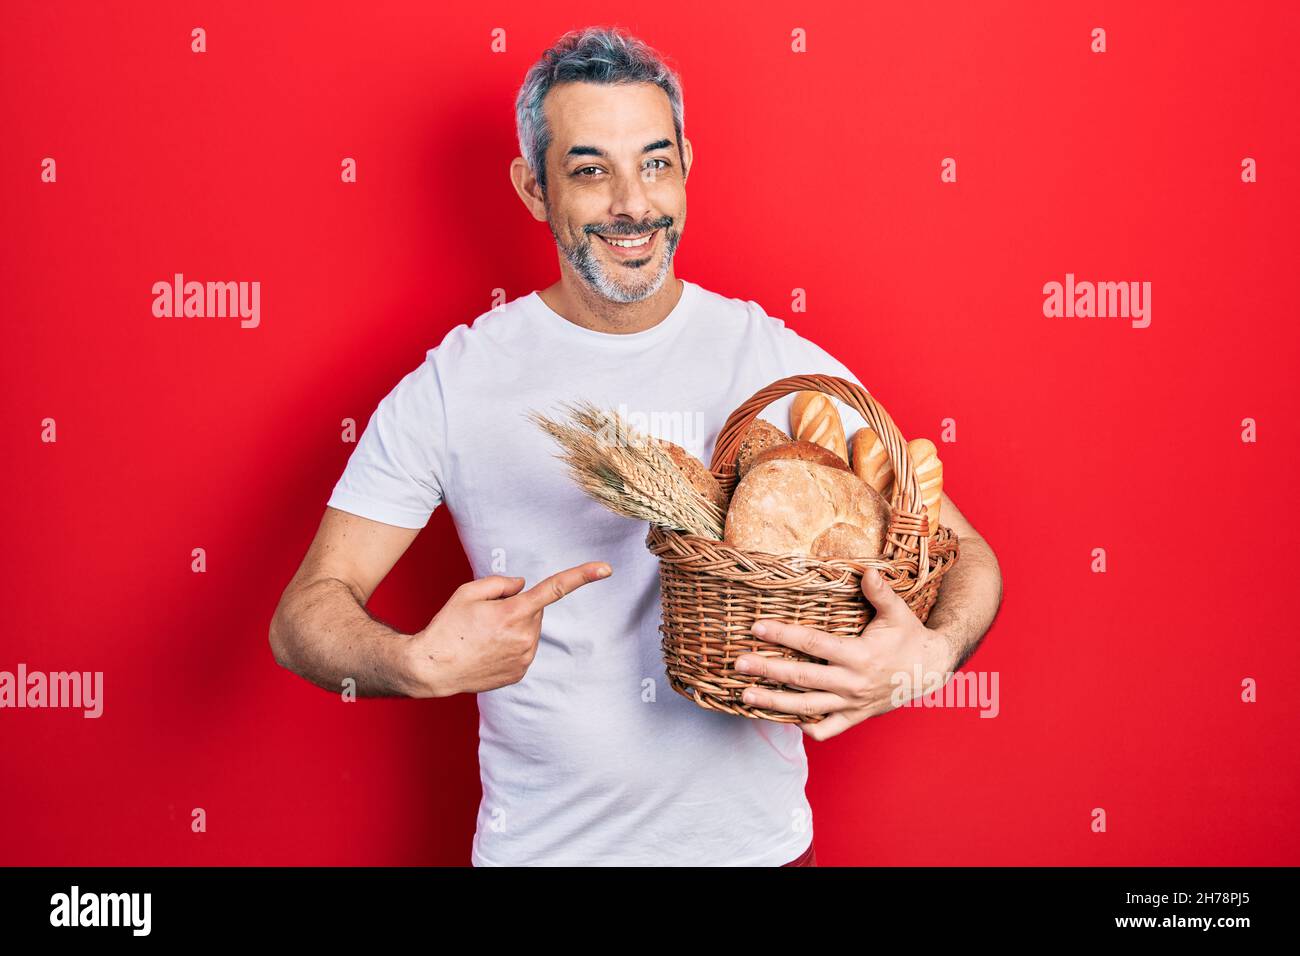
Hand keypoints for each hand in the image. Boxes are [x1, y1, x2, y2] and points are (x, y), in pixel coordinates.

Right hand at [399, 561, 612, 697]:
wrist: (432, 669)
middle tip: (486, 617)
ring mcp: (524, 658)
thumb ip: (501, 582)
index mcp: (513, 613)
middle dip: (517, 607)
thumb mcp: (468, 591)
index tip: (605, 569)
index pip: (555, 588)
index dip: (582, 576)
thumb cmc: (447, 627)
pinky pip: (523, 649)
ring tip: (483, 636)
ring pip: (529, 630)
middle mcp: (525, 637)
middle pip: (534, 610)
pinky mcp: (520, 673)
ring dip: (513, 627)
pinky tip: (487, 651)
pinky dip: (510, 645)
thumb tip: (522, 586)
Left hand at [733, 568, 955, 740]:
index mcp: (859, 656)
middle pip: (802, 679)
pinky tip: (782, 717)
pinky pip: (826, 729)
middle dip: (768, 671)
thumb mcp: (899, 612)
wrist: (930, 670)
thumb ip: (881, 593)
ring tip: (744, 696)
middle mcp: (852, 683)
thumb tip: (867, 571)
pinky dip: (804, 727)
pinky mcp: (855, 717)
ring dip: (773, 703)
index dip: (784, 636)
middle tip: (738, 664)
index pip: (813, 644)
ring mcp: (852, 703)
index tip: (757, 628)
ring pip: (807, 708)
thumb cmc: (910, 637)